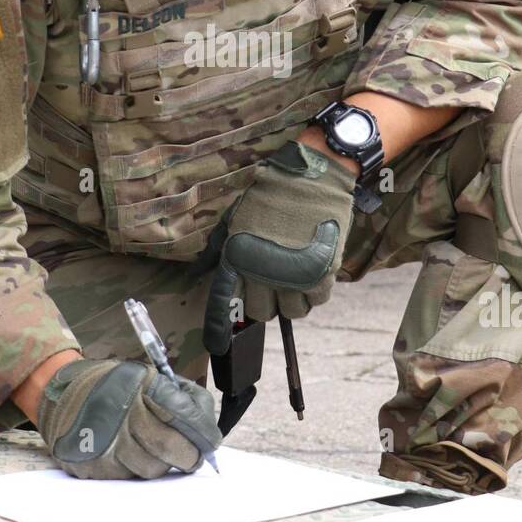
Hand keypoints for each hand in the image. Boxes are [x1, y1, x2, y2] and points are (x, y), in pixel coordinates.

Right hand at [37, 358, 221, 479]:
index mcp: (137, 385)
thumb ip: (181, 397)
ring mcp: (104, 441)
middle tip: (195, 456)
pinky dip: (139, 470)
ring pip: (152, 468)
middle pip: (169, 445)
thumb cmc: (117, 387)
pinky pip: (129, 478)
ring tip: (162, 453)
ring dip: (164, 464)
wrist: (63, 395)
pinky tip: (137, 456)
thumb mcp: (148, 377)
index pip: (182, 413)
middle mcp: (119, 412)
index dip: (202, 431)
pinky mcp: (93, 465)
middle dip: (189, 455)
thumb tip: (208, 431)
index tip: (211, 441)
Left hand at [203, 140, 355, 355]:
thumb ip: (221, 249)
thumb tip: (199, 270)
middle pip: (262, 313)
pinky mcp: (321, 274)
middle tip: (275, 284)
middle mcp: (262, 273)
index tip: (218, 347)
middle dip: (268, 301)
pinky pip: (318, 301)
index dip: (220, 329)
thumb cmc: (272, 193)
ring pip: (293, 312)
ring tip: (298, 277)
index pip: (224, 306)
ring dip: (294, 298)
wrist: (312, 174)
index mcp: (238, 259)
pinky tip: (315, 272)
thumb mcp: (238, 218)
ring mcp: (293, 277)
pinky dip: (317, 291)